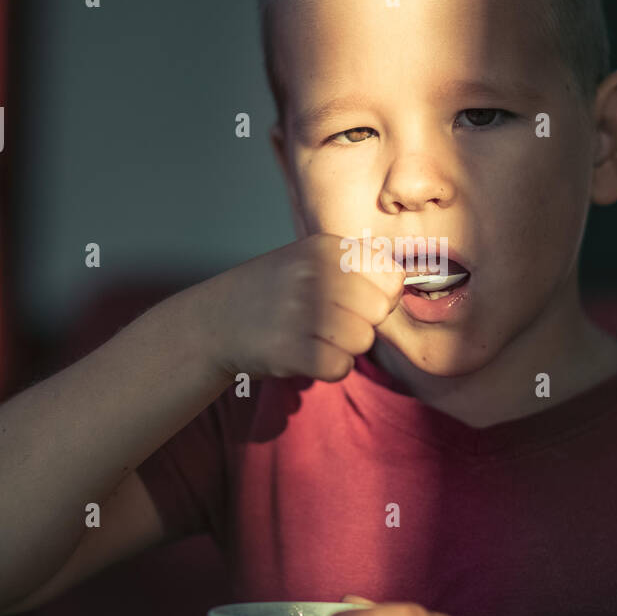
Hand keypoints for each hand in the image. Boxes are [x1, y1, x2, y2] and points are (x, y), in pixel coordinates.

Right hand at [203, 234, 405, 382]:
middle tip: (327, 323)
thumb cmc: (276, 293)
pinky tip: (305, 354)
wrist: (214, 321)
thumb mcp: (310, 262)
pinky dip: (328, 368)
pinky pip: (340, 367)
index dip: (378, 296)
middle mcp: (313, 273)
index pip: (391, 277)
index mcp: (325, 248)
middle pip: (379, 312)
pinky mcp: (288, 348)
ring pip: (363, 341)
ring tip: (313, 337)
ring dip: (343, 347)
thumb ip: (358, 269)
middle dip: (361, 323)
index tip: (352, 301)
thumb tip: (402, 290)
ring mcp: (299, 310)